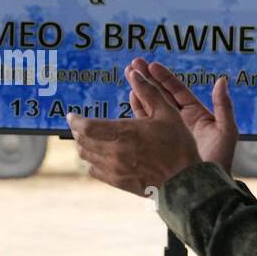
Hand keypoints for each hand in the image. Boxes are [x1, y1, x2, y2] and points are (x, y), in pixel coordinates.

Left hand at [65, 66, 202, 196]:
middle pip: (82, 141)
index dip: (75, 120)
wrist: (185, 182)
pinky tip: (100, 155)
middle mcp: (114, 152)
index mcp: (124, 133)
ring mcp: (114, 169)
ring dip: (84, 145)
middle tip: (79, 124)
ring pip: (86, 156)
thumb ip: (149, 92)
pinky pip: (94, 171)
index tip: (71, 116)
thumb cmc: (178, 146)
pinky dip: (92, 161)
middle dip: (78, 131)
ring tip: (89, 138)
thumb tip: (134, 72)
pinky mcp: (118, 182)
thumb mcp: (167, 113)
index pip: (86, 127)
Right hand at [128, 58, 237, 173]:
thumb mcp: (226, 132)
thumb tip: (222, 80)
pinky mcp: (158, 143)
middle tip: (133, 63)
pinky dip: (138, 111)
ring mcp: (168, 131)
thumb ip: (224, 106)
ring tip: (128, 75)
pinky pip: (147, 123)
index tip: (152, 65)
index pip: (177, 90)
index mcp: (196, 114)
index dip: (164, 77)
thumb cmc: (220, 161)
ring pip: (152, 106)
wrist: (206, 186)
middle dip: (148, 78)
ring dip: (140, 91)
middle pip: (161, 94)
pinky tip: (130, 98)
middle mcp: (180, 120)